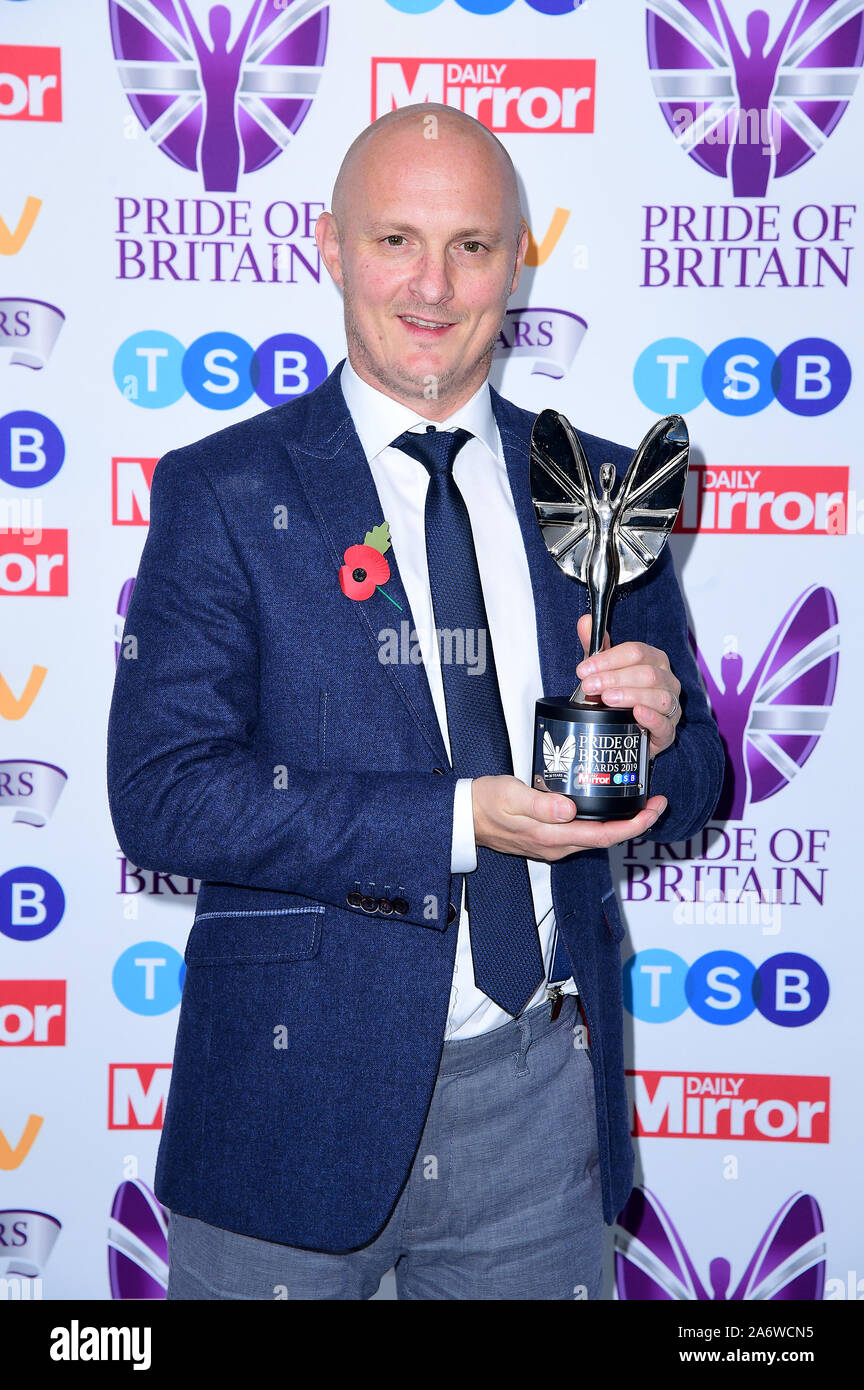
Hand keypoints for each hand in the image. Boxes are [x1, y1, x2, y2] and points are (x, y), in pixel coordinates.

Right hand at [472, 775, 666, 859]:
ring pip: (598, 836)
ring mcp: (555, 844)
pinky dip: (603, 821)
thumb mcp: (511, 797)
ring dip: (622, 823)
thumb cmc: (486, 803)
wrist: (465, 817)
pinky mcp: (550, 837)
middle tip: (657, 800)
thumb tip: (569, 810)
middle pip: (608, 838)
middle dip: (636, 822)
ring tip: (640, 801)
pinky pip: (585, 832)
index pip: (605, 835)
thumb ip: (541, 805)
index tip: (653, 809)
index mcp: (553, 837)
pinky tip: (608, 805)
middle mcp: (559, 846)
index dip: (634, 824)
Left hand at [574, 614, 680, 757]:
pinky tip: (637, 714)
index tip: (584, 669)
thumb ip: (596, 646)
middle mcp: (667, 681)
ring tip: (607, 699)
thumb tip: (585, 620)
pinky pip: (666, 723)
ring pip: (658, 696)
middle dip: (615, 678)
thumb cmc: (619, 695)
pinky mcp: (668, 731)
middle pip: (647, 674)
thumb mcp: (605, 669)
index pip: (636, 652)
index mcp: (655, 660)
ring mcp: (671, 706)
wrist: (626, 730)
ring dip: (630, 696)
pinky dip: (652, 717)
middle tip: (590, 686)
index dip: (609, 659)